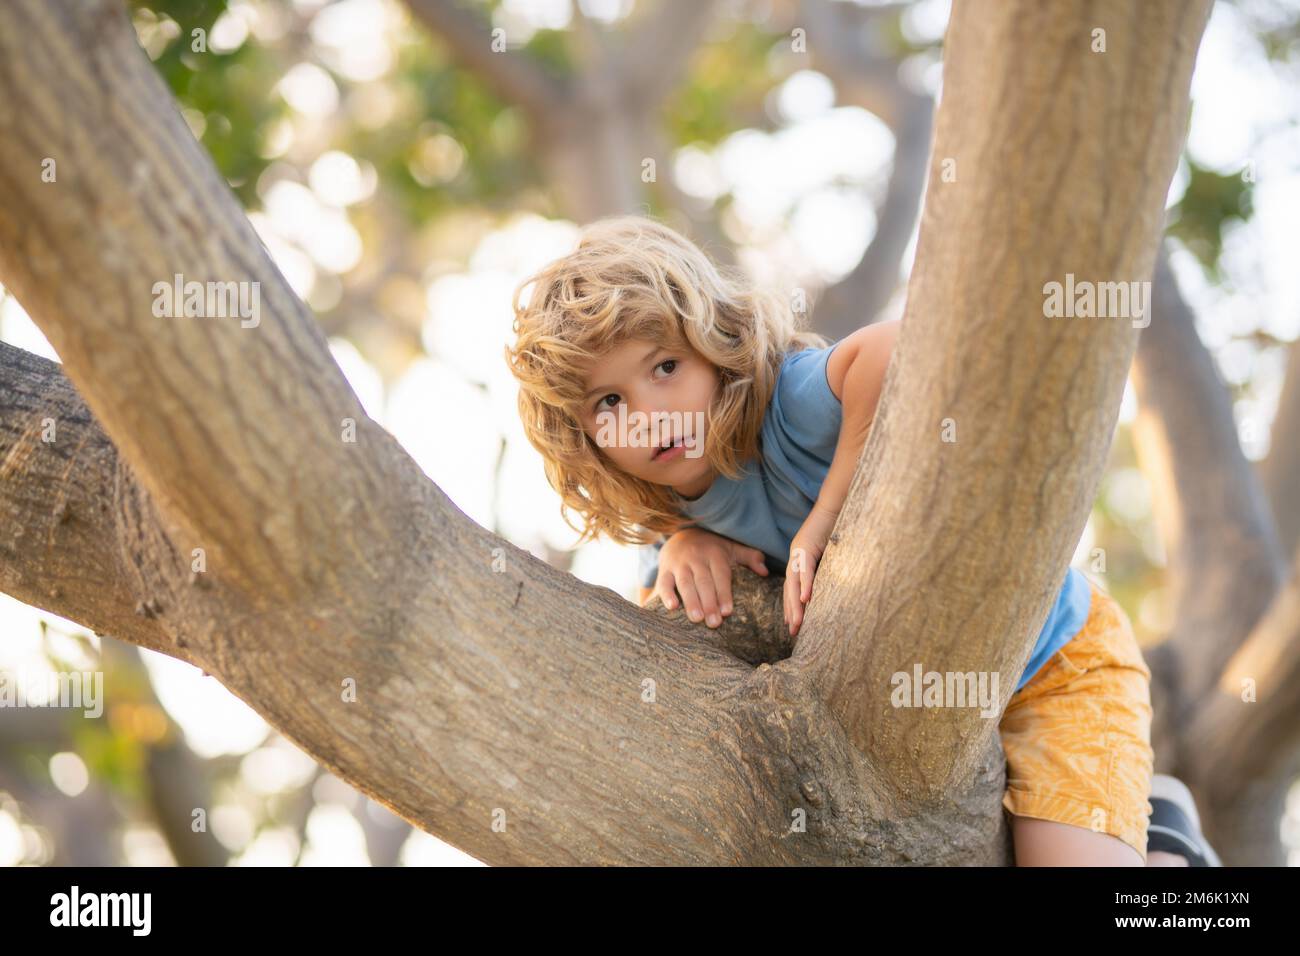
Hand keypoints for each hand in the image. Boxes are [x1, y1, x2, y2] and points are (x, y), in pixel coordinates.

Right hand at [654, 528, 769, 627]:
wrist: (681, 534)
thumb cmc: (711, 547)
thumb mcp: (731, 547)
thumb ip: (749, 557)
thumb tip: (765, 572)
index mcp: (715, 554)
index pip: (720, 575)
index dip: (724, 593)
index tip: (727, 612)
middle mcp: (696, 558)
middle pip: (703, 581)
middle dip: (709, 602)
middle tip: (713, 623)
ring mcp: (679, 563)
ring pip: (684, 583)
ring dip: (691, 601)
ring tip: (696, 618)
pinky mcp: (664, 569)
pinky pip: (663, 581)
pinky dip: (666, 594)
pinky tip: (671, 607)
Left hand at [785, 505, 838, 638]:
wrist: (834, 504)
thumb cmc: (835, 527)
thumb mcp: (830, 553)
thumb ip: (826, 568)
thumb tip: (833, 586)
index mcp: (799, 559)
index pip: (793, 587)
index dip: (792, 606)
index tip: (793, 624)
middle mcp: (795, 557)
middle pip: (790, 588)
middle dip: (791, 611)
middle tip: (793, 631)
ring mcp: (798, 551)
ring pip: (795, 583)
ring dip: (795, 604)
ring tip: (796, 623)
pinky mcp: (806, 546)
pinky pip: (806, 569)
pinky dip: (806, 585)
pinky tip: (806, 599)